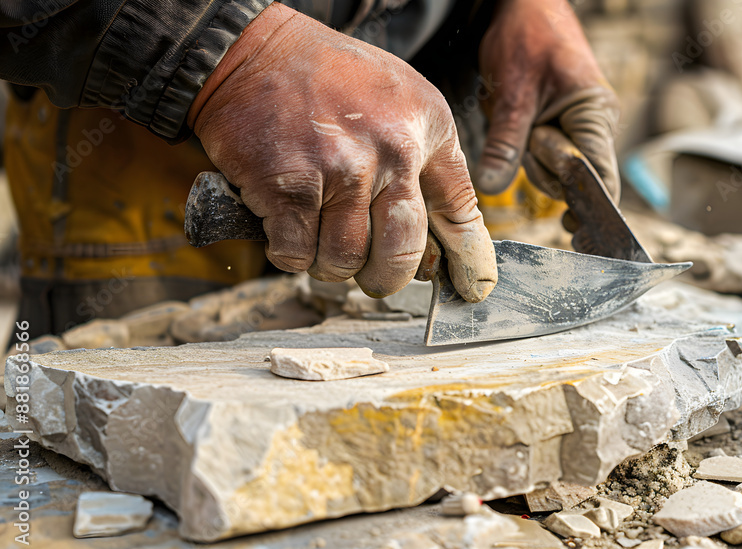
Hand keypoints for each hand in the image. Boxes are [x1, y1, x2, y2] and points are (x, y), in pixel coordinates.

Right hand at [188, 3, 495, 301]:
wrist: (252, 52)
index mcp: (425, 128)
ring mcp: (340, 170)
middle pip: (402, 251)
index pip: (458, 209)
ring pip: (345, 260)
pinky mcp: (289, 187)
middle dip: (385, 277)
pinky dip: (289, 254)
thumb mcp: (400, 100)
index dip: (468, 259)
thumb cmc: (326, 78)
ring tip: (319, 240)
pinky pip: (297, 254)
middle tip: (370, 277)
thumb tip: (443, 240)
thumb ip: (426, 160)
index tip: (474, 288)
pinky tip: (286, 229)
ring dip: (330, 265)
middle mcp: (391, 151)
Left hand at [475, 0, 620, 203]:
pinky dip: (523, 140)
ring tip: (516, 110)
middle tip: (523, 126)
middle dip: (538, 163)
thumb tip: (494, 187)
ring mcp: (577, 123)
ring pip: (550, 164)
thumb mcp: (511, 92)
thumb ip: (505, 143)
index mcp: (594, 116)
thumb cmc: (526, 36)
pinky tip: (516, 114)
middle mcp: (593, 123)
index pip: (600, 177)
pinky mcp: (559, 122)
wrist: (523, 4)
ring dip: (525, 150)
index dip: (589, 208)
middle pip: (568, 177)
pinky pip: (540, 148)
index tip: (576, 233)